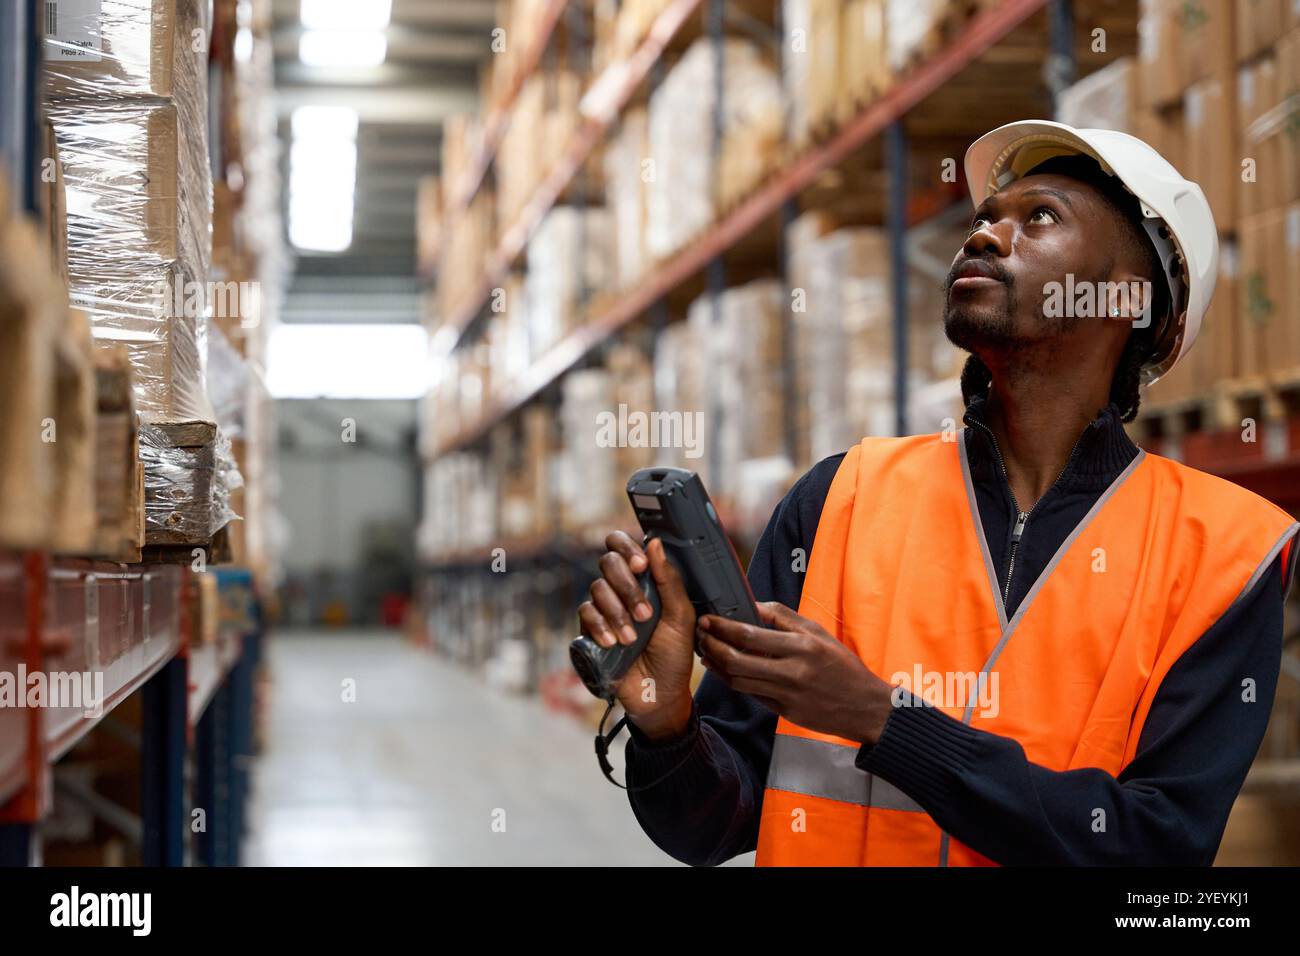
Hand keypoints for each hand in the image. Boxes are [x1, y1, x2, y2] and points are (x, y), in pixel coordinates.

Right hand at [576, 532, 695, 740]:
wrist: (659, 693)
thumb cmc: (674, 655)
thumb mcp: (681, 617)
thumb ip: (669, 580)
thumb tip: (653, 542)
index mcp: (645, 580)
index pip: (624, 547)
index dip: (626, 548)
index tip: (640, 565)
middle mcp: (621, 589)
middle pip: (607, 563)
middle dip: (626, 587)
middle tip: (644, 614)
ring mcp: (605, 608)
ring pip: (596, 589)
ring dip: (616, 612)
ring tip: (632, 638)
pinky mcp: (590, 629)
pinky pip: (584, 613)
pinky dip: (598, 625)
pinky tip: (612, 642)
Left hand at [697, 601, 894, 745]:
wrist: (863, 706)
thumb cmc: (841, 665)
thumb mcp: (818, 632)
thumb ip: (784, 617)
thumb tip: (752, 605)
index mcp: (801, 646)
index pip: (750, 635)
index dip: (722, 627)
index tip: (707, 619)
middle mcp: (791, 672)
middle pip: (735, 661)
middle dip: (711, 646)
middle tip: (700, 635)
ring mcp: (786, 695)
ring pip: (737, 681)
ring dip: (716, 665)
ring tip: (706, 650)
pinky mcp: (783, 712)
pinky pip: (750, 694)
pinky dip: (732, 680)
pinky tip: (724, 669)